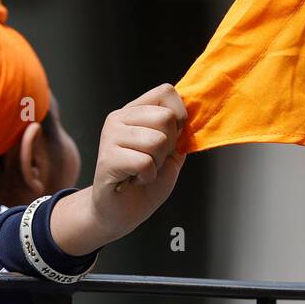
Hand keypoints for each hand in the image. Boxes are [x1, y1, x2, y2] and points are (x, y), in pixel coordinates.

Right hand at [87, 83, 187, 243]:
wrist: (122, 211)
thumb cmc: (147, 180)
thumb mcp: (172, 151)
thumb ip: (181, 131)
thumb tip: (197, 111)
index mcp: (135, 111)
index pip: (166, 92)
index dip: (180, 115)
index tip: (173, 138)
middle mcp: (119, 119)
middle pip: (166, 118)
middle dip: (169, 146)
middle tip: (152, 159)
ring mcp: (110, 137)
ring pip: (157, 141)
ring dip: (157, 163)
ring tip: (142, 170)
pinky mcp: (107, 159)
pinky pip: (145, 162)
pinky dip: (147, 176)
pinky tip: (134, 179)